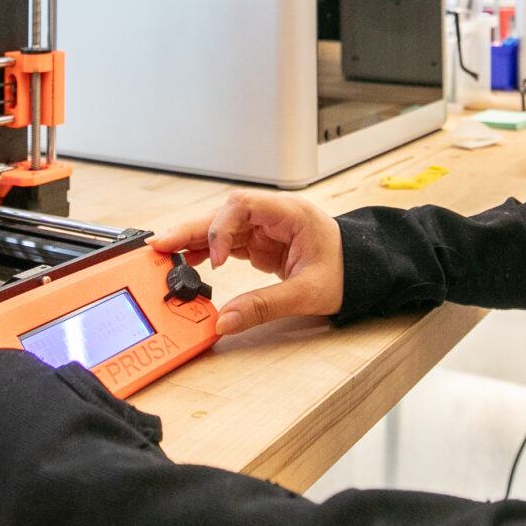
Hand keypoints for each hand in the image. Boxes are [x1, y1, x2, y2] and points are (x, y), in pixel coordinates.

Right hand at [148, 190, 343, 334]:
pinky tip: (190, 261)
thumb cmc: (347, 271)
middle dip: (192, 230)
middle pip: (224, 214)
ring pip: (222, 227)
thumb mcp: (307, 293)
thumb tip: (226, 320)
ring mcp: (267, 228)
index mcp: (290, 213)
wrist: (365, 272)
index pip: (243, 204)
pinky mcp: (262, 244)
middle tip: (161, 245)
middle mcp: (274, 215)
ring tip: (166, 255)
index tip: (215, 259)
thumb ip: (264, 306)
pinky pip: (229, 243)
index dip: (221, 228)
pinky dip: (208, 252)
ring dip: (195, 240)